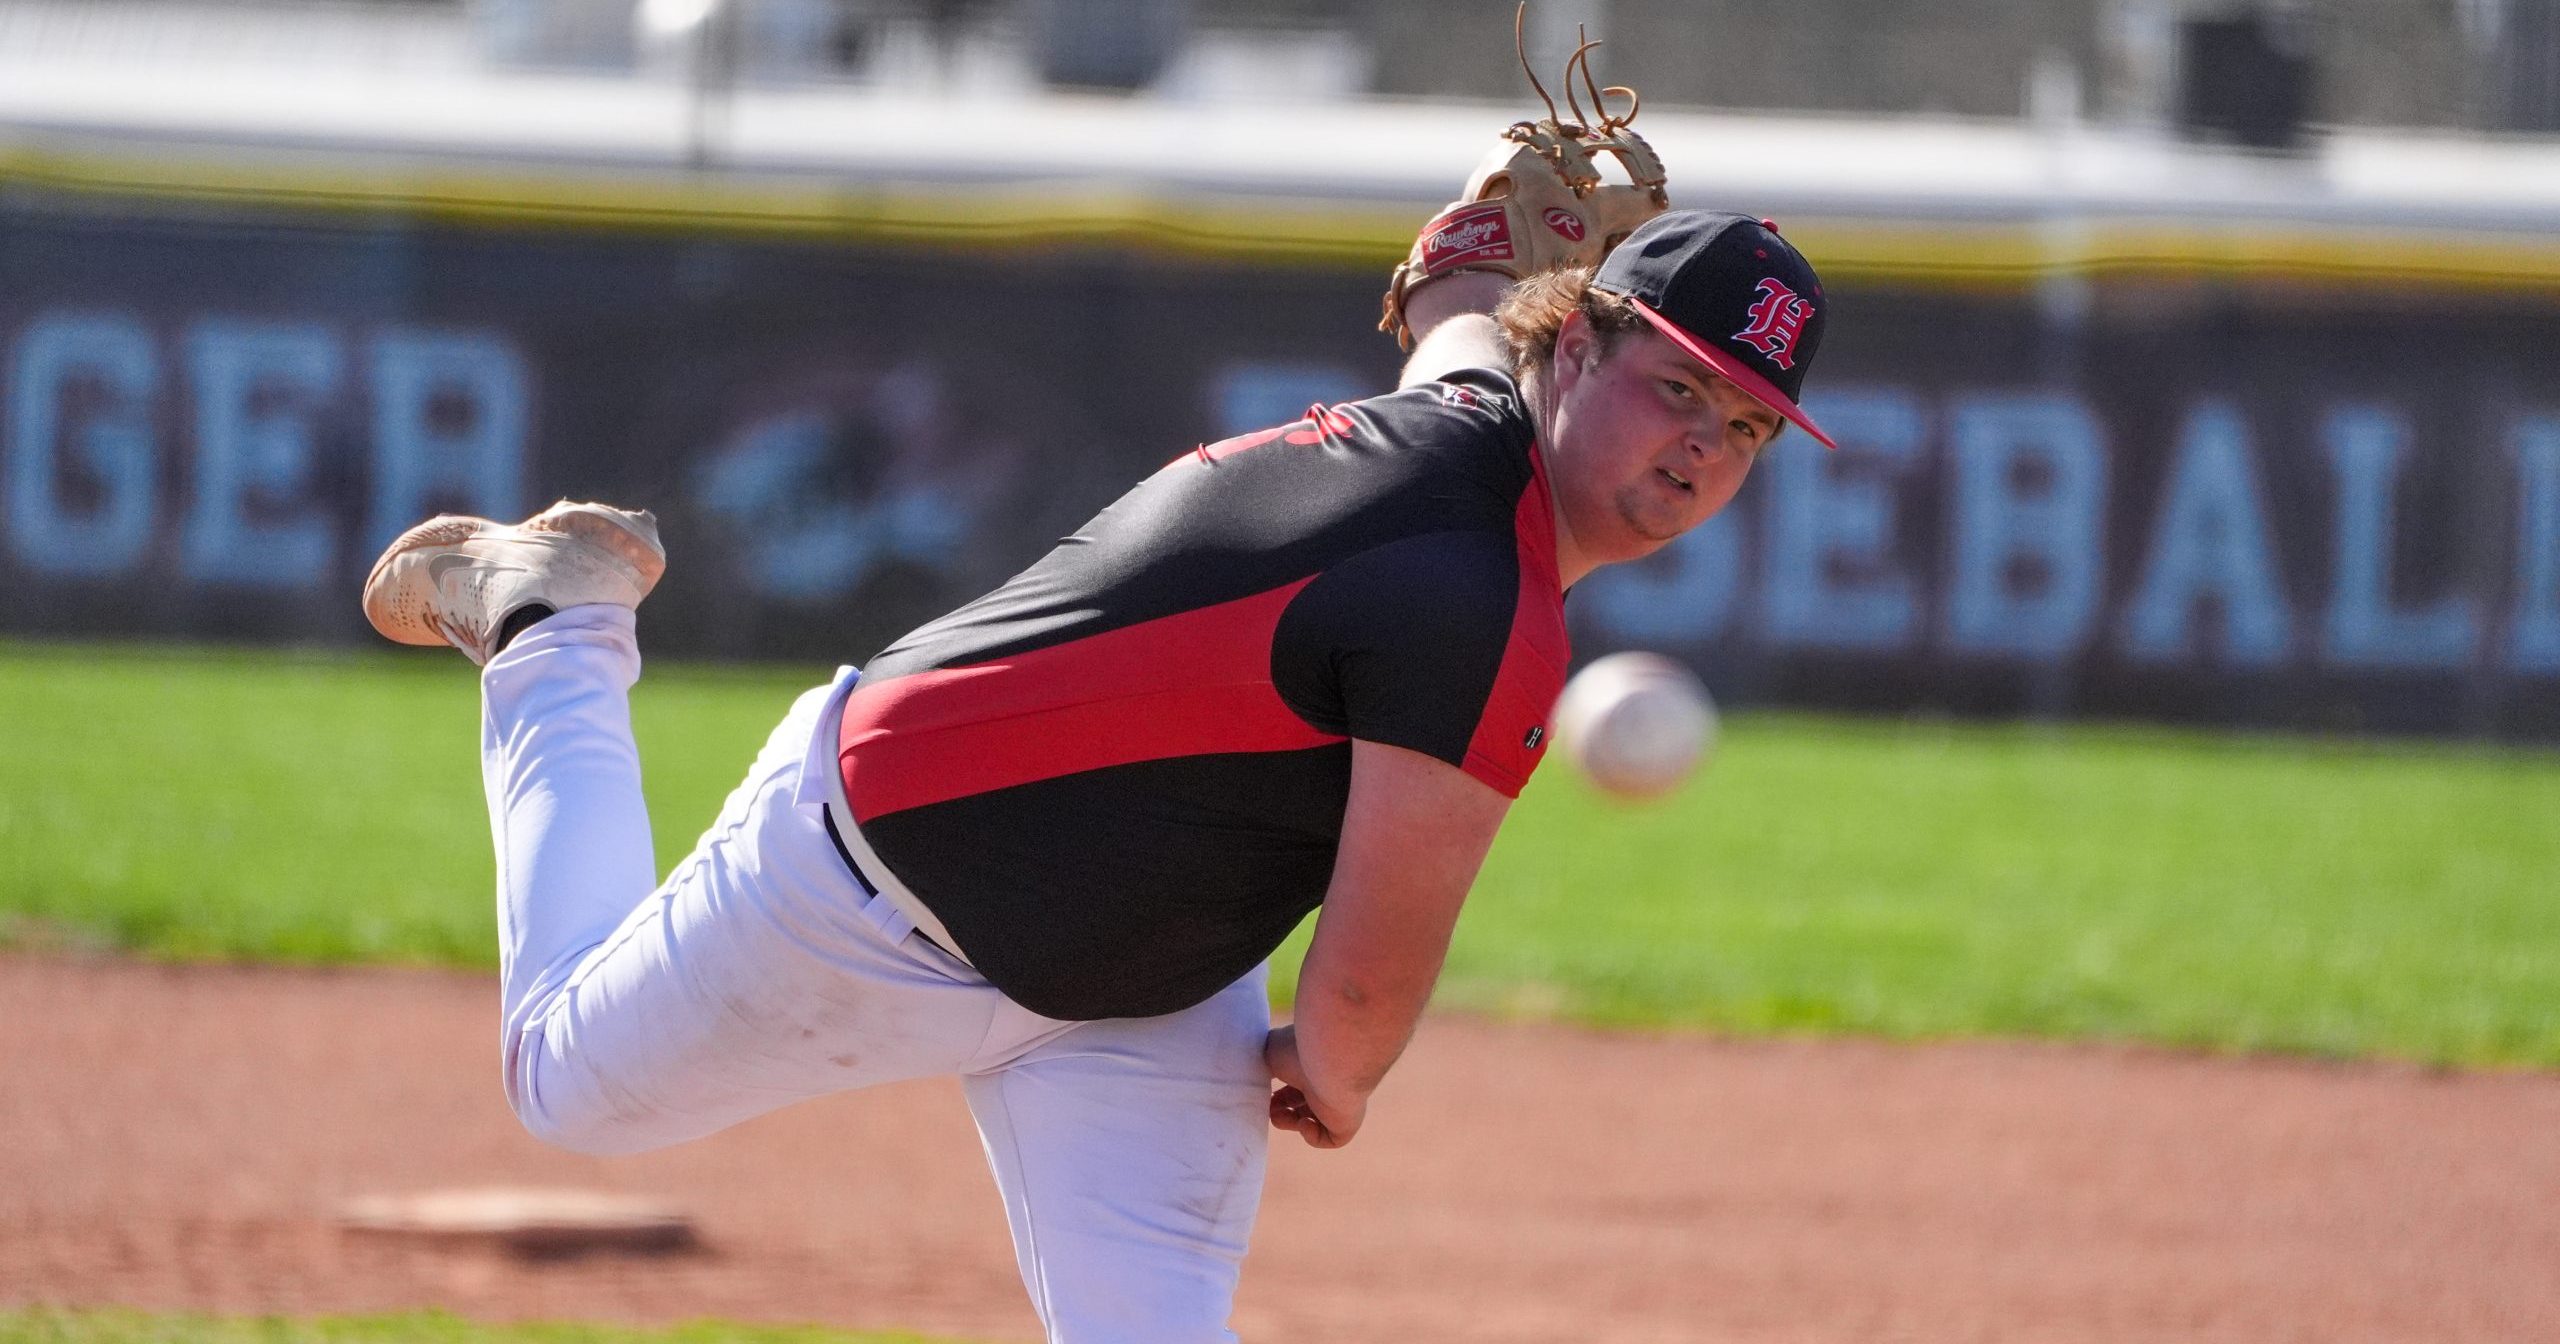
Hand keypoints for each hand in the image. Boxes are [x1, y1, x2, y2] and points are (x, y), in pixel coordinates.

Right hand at [1263, 1024, 1364, 1149]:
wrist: (1329, 1061)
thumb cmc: (1298, 1052)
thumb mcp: (1270, 1052)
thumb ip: (1263, 1067)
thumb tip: (1256, 1080)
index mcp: (1314, 1064)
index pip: (1297, 1084)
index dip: (1278, 1094)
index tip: (1264, 1094)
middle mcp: (1329, 1082)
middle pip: (1304, 1105)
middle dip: (1282, 1110)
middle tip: (1270, 1109)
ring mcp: (1340, 1103)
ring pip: (1314, 1122)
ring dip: (1291, 1122)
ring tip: (1281, 1117)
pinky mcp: (1347, 1124)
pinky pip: (1331, 1140)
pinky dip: (1311, 1135)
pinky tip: (1305, 1122)